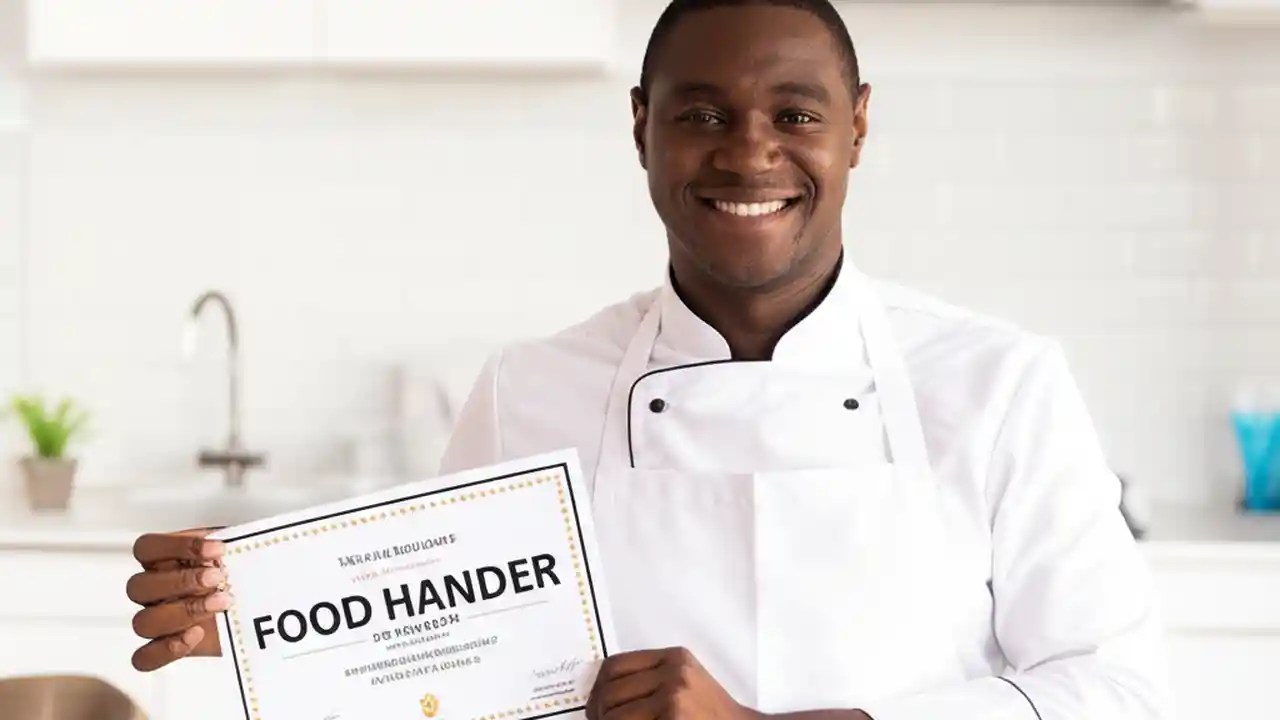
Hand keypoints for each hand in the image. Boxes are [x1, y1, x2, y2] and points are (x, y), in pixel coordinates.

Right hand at [126, 529, 229, 670]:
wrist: (259, 604)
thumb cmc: (239, 573)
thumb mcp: (235, 549)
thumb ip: (228, 541)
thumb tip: (230, 540)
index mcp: (162, 560)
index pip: (146, 548)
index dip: (177, 546)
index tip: (217, 549)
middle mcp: (153, 590)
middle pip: (139, 587)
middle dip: (183, 581)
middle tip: (218, 578)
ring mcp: (157, 619)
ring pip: (143, 622)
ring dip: (183, 612)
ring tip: (220, 603)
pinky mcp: (167, 647)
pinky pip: (144, 658)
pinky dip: (168, 649)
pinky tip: (197, 634)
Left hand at [586, 647, 759, 719]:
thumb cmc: (711, 713)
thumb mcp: (684, 682)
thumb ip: (651, 678)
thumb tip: (602, 694)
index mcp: (674, 657)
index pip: (615, 666)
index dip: (597, 688)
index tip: (594, 705)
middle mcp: (673, 672)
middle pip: (610, 691)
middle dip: (598, 713)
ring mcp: (674, 696)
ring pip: (615, 715)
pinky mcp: (673, 718)